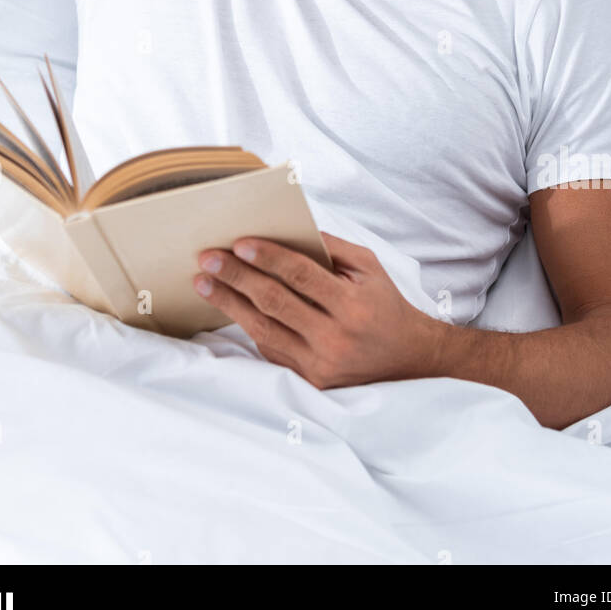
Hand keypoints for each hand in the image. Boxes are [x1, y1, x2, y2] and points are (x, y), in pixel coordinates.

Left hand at [193, 232, 442, 387]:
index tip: (239, 243)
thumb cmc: (384, 303)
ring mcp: (319, 363)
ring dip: (229, 303)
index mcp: (351, 305)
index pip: (300, 276)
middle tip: (208, 259)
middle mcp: (333, 337)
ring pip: (263, 328)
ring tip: (204, 282)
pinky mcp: (308, 379)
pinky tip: (229, 306)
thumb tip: (288, 230)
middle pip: (274, 302)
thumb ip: (331, 247)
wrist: (406, 359)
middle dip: (236, 277)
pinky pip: (270, 348)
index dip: (268, 258)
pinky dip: (247, 324)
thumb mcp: (369, 267)